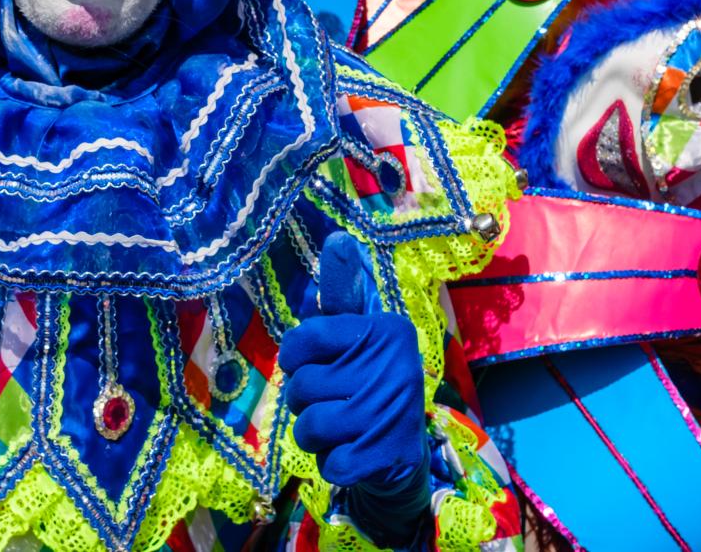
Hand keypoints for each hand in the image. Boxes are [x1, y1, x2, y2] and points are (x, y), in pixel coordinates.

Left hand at [279, 232, 429, 492]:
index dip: (295, 356)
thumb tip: (338, 238)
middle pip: (301, 386)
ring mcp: (389, 414)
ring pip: (308, 426)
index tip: (311, 361)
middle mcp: (392, 368)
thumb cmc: (371, 379)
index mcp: (385, 331)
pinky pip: (326, 462)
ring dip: (313, 433)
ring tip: (338, 427)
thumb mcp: (361, 332)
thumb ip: (345, 291)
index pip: (303, 338)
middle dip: (305, 399)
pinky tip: (352, 451)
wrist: (406, 451)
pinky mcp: (384, 457)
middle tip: (332, 399)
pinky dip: (331, 462)